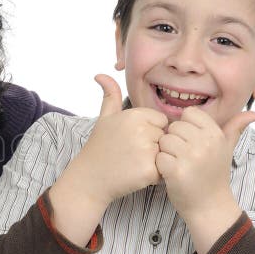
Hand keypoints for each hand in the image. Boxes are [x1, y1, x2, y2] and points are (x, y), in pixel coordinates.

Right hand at [73, 75, 167, 203]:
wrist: (89, 179)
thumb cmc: (98, 148)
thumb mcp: (104, 118)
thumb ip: (109, 95)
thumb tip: (100, 74)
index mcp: (134, 114)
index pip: (161, 121)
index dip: (149, 132)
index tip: (130, 140)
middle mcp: (141, 129)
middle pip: (165, 137)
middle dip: (152, 147)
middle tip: (130, 154)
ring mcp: (145, 150)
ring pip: (166, 152)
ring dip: (155, 160)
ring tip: (133, 164)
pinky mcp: (149, 170)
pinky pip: (165, 169)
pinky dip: (154, 175)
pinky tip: (135, 174)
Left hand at [156, 106, 254, 253]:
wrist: (211, 206)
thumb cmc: (215, 175)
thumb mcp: (227, 149)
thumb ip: (234, 128)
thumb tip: (253, 113)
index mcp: (216, 134)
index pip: (189, 113)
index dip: (185, 125)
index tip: (191, 140)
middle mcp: (205, 143)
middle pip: (174, 127)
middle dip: (174, 140)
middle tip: (184, 156)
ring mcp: (190, 157)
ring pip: (164, 141)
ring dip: (166, 153)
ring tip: (178, 164)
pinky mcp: (176, 171)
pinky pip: (159, 157)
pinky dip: (161, 166)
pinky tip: (172, 173)